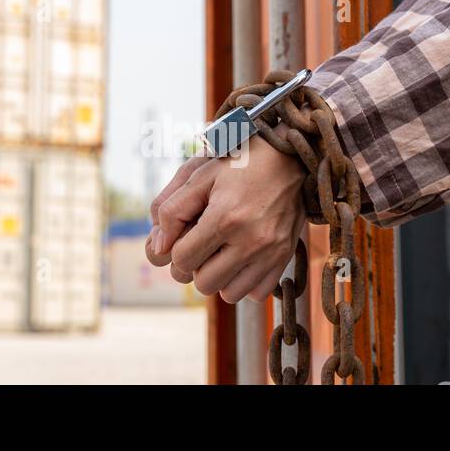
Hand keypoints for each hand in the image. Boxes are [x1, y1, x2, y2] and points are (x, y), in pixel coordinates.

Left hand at [146, 133, 306, 302]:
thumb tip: (159, 249)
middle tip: (205, 243)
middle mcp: (251, 240)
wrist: (290, 156)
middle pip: (204, 284)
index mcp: (225, 217)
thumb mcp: (200, 175)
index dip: (177, 250)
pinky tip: (243, 257)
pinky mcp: (285, 257)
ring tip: (224, 251)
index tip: (187, 233)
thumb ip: (171, 210)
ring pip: (230, 294)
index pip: (182, 260)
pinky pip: (256, 293)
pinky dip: (245, 281)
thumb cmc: (239, 162)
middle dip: (197, 266)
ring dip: (220, 277)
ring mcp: (271, 252)